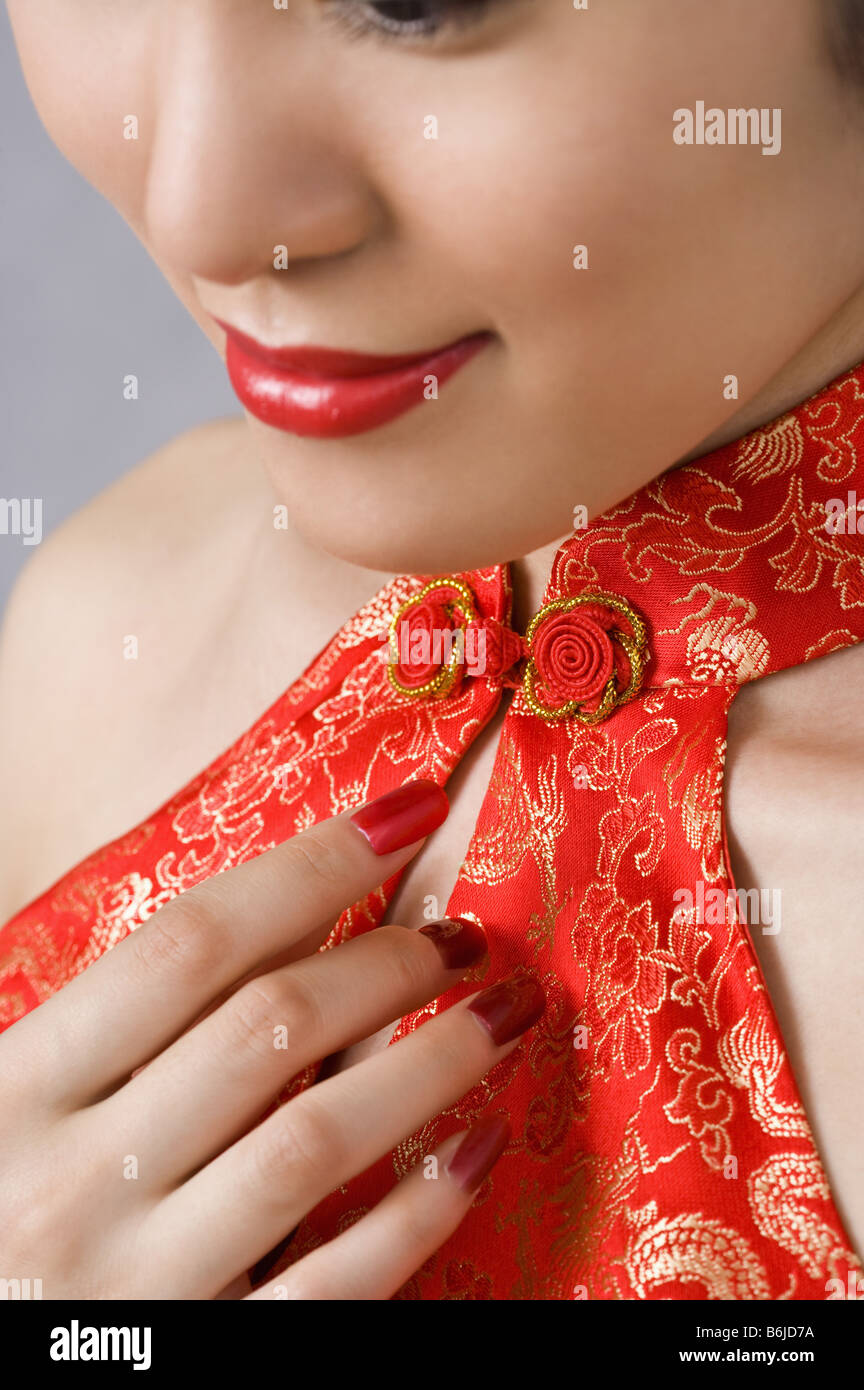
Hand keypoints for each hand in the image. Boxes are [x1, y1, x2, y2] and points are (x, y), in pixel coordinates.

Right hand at [0, 779, 544, 1298]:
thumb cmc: (8, 1204)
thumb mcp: (25, 1099)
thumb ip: (129, 1019)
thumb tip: (298, 911)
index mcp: (18, 1091)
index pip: (189, 943)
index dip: (313, 864)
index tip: (408, 813)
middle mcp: (75, 1180)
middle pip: (267, 1028)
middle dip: (388, 961)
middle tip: (461, 935)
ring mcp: (141, 1284)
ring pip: (316, 1142)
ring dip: (434, 1062)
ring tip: (506, 1010)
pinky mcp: (202, 1364)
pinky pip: (334, 1286)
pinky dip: (420, 1210)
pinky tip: (481, 1145)